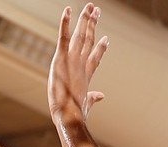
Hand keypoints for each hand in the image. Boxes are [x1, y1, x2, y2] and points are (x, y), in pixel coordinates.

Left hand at [49, 4, 107, 123]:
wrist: (70, 115)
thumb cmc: (76, 114)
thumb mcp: (86, 105)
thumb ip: (93, 98)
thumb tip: (101, 95)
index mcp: (86, 75)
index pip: (95, 57)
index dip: (100, 48)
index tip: (106, 39)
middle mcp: (81, 64)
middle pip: (89, 40)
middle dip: (93, 25)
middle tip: (97, 11)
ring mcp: (72, 60)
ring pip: (80, 35)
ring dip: (85, 20)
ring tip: (89, 6)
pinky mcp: (61, 58)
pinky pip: (64, 37)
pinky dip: (65, 23)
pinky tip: (67, 10)